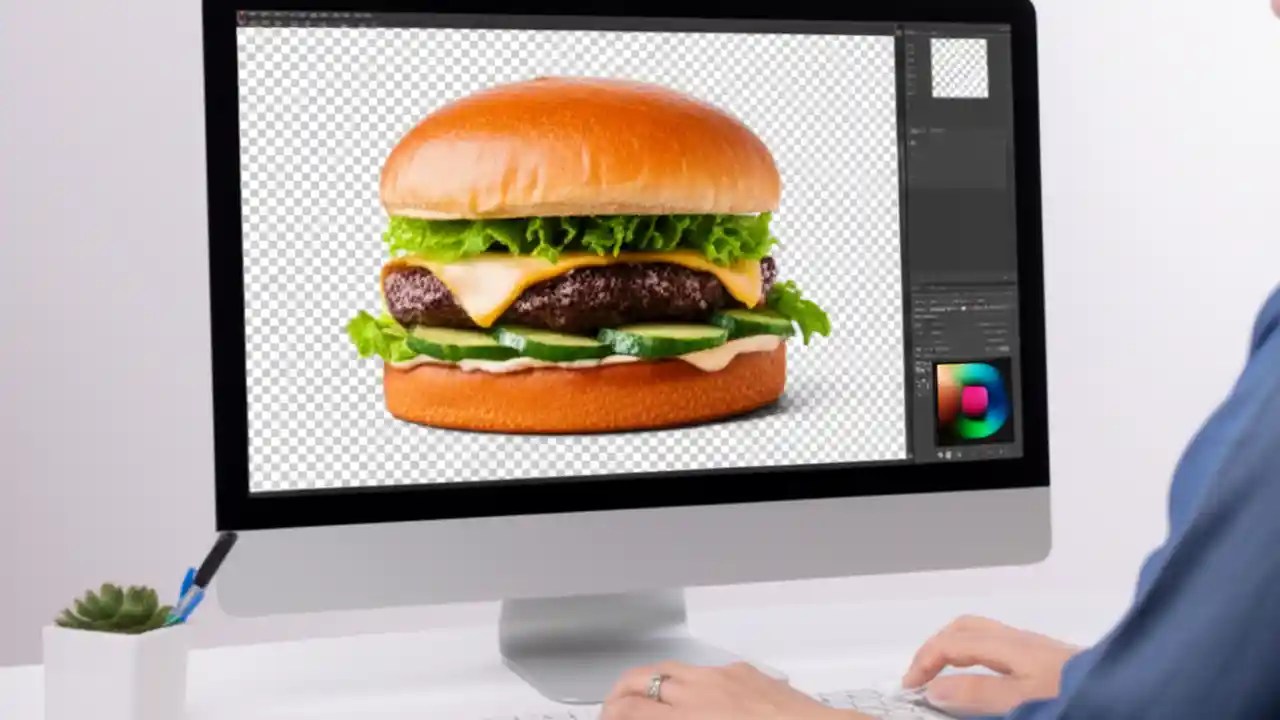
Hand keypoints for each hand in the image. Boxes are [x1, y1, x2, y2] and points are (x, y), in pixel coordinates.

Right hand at [601, 661, 871, 719]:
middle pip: (640, 682)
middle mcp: (700, 692)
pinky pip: (702, 669)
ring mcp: (721, 677)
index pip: (631, 709)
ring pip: (668, 669)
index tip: (608, 719)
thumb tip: (653, 718)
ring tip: (642, 698)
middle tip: (612, 709)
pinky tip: (689, 694)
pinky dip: (685, 679)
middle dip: (618, 694)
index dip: (610, 713)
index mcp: (691, 717)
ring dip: (647, 683)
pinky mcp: (743, 671)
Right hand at [902, 615, 1080, 716]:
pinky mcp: (1052, 660)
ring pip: (985, 634)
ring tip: (945, 676)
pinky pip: (1002, 646)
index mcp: (1012, 646)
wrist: (1136, 693)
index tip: (911, 687)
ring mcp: (1039, 649)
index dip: (924, 661)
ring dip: (957, 649)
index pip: (952, 642)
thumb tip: (937, 688)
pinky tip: (984, 679)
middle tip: (920, 675)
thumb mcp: (1022, 700)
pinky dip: (979, 657)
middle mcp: (1023, 641)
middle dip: (936, 646)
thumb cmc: (1081, 694)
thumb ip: (979, 695)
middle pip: (966, 627)